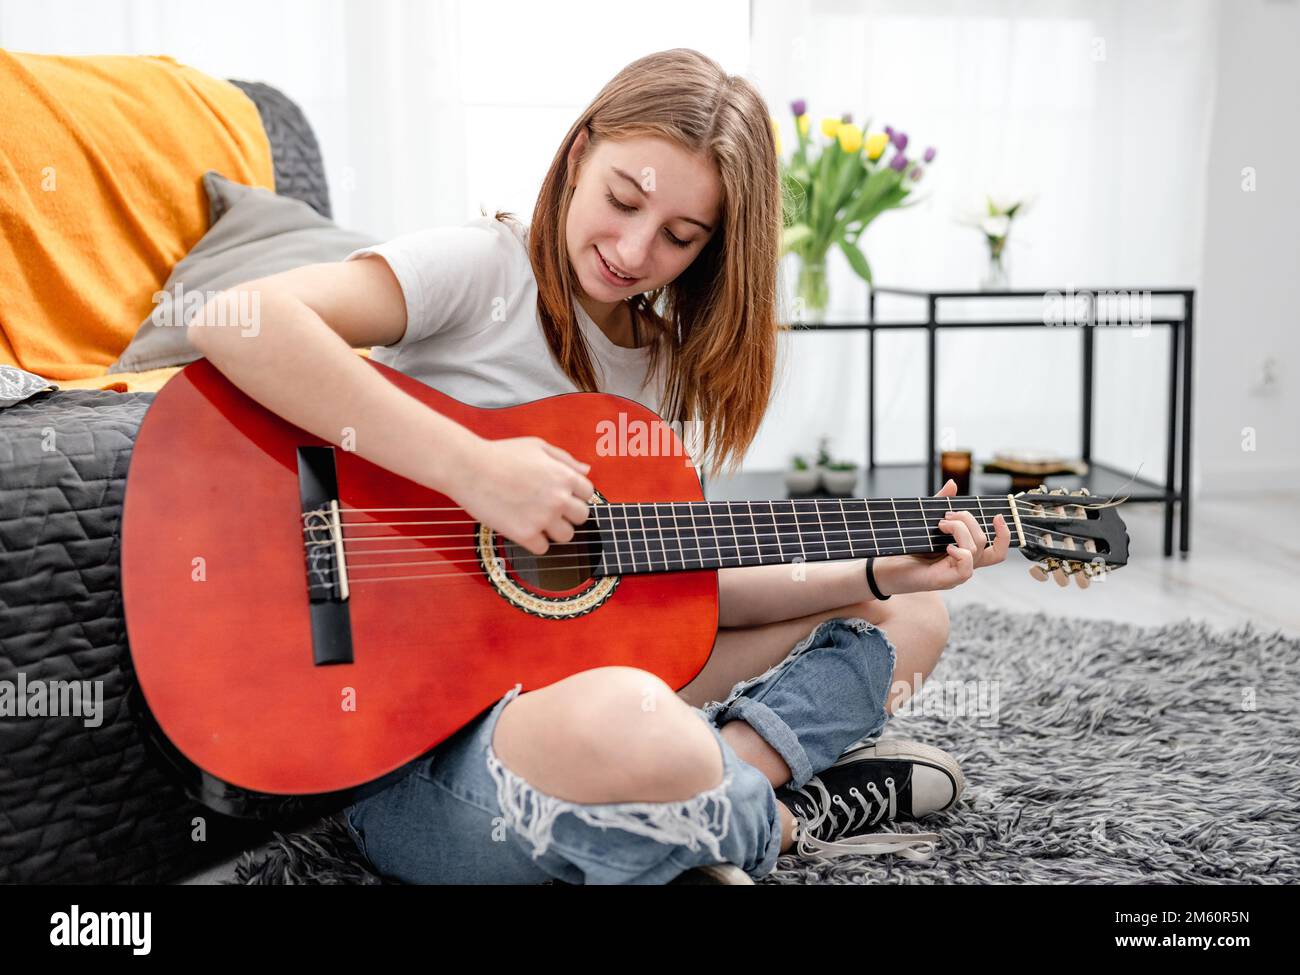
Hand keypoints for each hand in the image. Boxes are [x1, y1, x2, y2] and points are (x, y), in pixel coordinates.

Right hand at [447, 435, 593, 555]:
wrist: (468, 468)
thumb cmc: (501, 454)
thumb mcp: (537, 446)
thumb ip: (565, 459)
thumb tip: (586, 471)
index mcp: (564, 476)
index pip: (588, 494)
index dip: (575, 495)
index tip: (560, 496)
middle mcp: (558, 498)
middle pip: (581, 518)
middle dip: (567, 514)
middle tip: (548, 509)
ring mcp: (543, 518)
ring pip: (566, 537)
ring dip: (554, 531)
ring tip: (536, 520)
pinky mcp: (525, 534)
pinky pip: (543, 548)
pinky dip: (535, 542)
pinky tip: (523, 528)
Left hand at [875, 478, 1010, 593]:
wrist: (883, 568)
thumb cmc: (905, 548)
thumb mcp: (925, 523)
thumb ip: (940, 504)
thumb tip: (953, 484)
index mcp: (963, 552)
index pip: (996, 550)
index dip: (1004, 535)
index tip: (997, 516)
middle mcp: (963, 564)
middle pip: (986, 542)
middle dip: (968, 520)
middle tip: (946, 516)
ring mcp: (955, 573)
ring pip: (976, 549)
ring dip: (960, 530)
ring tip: (940, 525)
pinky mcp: (945, 580)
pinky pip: (966, 568)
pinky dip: (960, 552)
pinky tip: (945, 547)